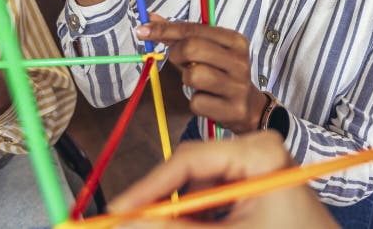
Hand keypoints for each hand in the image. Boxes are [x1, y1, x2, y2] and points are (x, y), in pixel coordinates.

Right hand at [109, 131, 337, 228]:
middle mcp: (256, 151)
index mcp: (258, 151)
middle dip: (162, 206)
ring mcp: (256, 170)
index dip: (147, 189)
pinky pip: (213, 201)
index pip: (188, 160)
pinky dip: (197, 220)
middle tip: (127, 226)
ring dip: (179, 216)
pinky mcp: (254, 190)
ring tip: (159, 227)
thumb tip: (121, 224)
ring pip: (197, 191)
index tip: (115, 214)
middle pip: (190, 173)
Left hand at [136, 14, 267, 133]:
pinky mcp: (232, 109)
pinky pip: (196, 103)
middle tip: (179, 61)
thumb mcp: (208, 50)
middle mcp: (239, 60)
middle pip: (192, 48)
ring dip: (187, 80)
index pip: (193, 29)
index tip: (142, 30)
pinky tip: (207, 100)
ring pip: (192, 76)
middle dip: (176, 54)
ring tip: (198, 82)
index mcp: (235, 40)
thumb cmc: (220, 72)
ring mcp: (237, 86)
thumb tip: (149, 18)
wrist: (249, 106)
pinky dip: (195, 102)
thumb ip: (180, 35)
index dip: (164, 29)